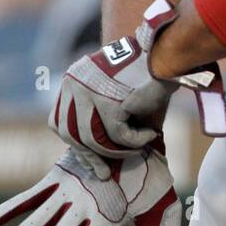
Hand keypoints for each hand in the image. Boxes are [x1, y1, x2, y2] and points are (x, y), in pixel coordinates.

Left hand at [48, 0, 225, 179]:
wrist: (166, 52)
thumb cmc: (147, 74)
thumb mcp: (114, 94)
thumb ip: (100, 117)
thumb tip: (97, 158)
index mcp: (73, 79)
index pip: (59, 121)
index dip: (73, 142)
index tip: (88, 156)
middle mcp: (75, 83)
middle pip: (70, 133)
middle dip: (88, 157)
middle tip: (103, 174)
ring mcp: (89, 92)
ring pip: (93, 139)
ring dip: (117, 151)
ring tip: (136, 148)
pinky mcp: (109, 101)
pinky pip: (118, 135)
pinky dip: (136, 141)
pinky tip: (150, 135)